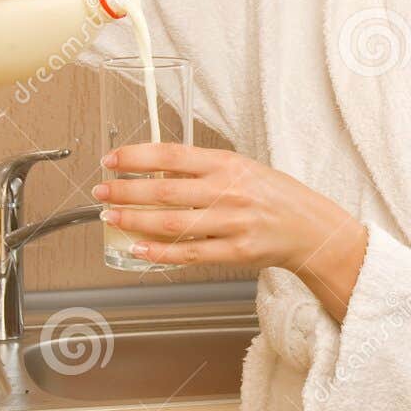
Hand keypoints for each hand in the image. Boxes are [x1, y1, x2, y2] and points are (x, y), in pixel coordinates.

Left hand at [92, 142, 365, 279]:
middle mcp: (229, 191)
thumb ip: (201, 169)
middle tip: (101, 191)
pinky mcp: (236, 252)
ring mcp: (232, 223)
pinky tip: (137, 249)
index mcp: (228, 164)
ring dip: (134, 220)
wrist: (310, 227)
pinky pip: (190, 254)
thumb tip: (152, 172)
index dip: (136, 157)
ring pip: (173, 224)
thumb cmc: (271, 195)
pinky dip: (159, 252)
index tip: (111, 160)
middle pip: (165, 190)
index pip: (172, 156)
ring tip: (110, 216)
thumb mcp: (240, 168)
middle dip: (126, 190)